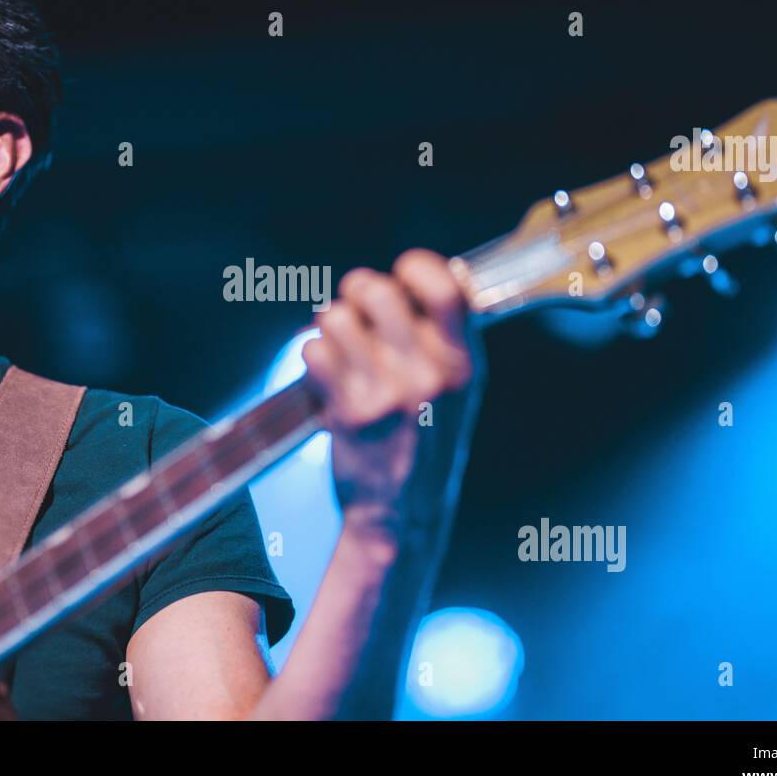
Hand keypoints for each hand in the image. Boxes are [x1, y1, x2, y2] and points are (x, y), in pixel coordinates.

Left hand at [302, 249, 484, 555]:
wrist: (401, 509)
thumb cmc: (428, 437)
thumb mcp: (457, 385)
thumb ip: (445, 333)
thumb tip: (423, 273)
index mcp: (463, 362)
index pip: (444, 287)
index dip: (416, 266)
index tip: (404, 273)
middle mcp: (427, 375)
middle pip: (376, 291)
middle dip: (358, 290)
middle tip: (358, 306)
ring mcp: (386, 393)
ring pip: (336, 318)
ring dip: (331, 324)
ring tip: (342, 344)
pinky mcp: (348, 412)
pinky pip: (313, 351)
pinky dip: (314, 356)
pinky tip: (329, 375)